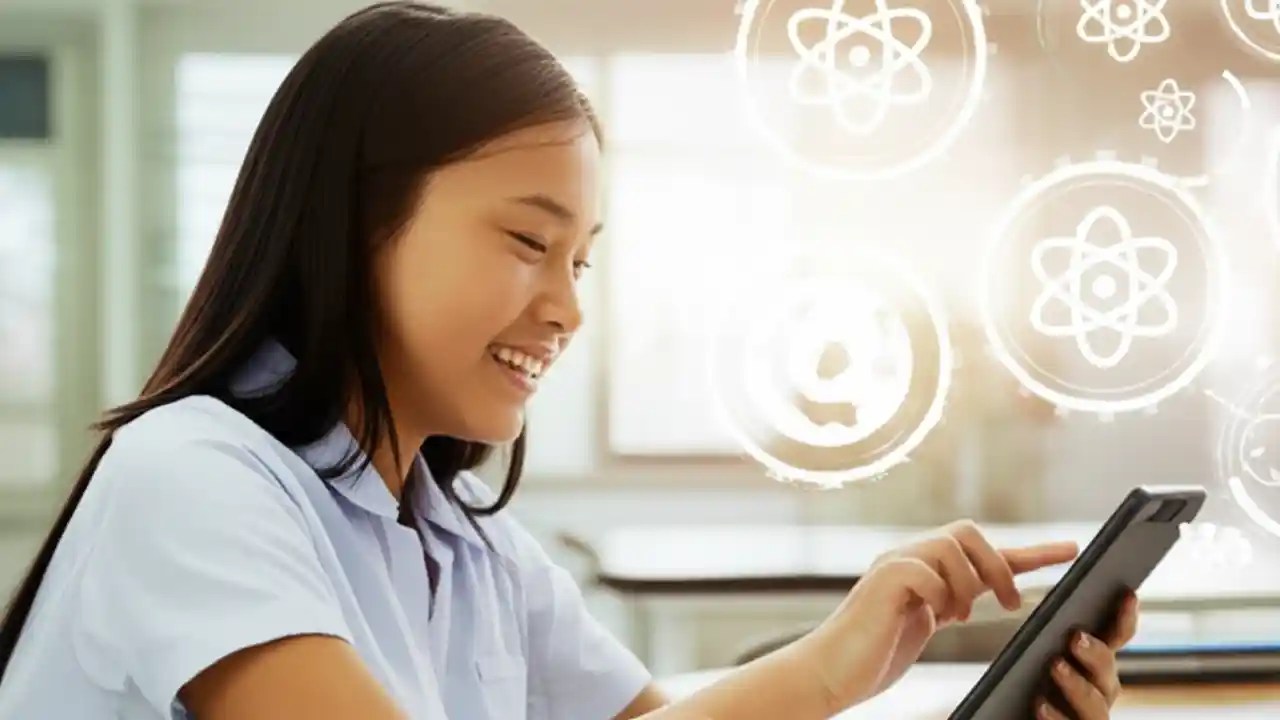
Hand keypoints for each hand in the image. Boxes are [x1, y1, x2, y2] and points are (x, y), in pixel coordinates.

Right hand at [801, 520, 1079, 712]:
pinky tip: (933, 615)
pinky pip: (929, 568)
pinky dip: (941, 593)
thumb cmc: (872, 656)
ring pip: (952, 546)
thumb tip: (980, 597)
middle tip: (1007, 604)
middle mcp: (907, 556)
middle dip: (998, 565)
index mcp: (922, 567)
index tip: (1069, 550)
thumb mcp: (922, 625)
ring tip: (957, 615)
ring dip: (966, 583)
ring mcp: (894, 563)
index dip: (1028, 551)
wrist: (829, 671)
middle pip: (968, 532)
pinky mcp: (885, 578)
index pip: (981, 550)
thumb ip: (946, 602)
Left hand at [1036, 590, 1139, 718]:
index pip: (1118, 636)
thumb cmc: (1029, 681)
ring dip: (1077, 684)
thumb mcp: (1039, 650)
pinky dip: (1056, 718)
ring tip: (1055, 665)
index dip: (1125, 617)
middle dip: (1095, 652)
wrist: (1015, 713)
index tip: (1127, 594)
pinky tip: (1040, 704)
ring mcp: (1089, 715)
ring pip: (1095, 704)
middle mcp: (1101, 689)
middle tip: (1075, 636)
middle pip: (1107, 670)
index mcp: (1096, 662)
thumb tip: (1045, 597)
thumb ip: (1048, 629)